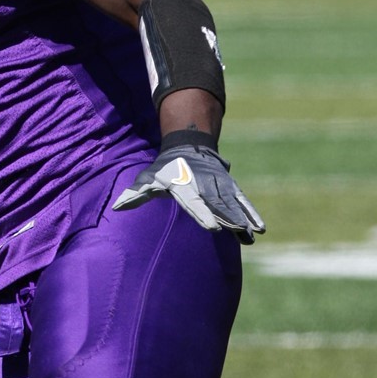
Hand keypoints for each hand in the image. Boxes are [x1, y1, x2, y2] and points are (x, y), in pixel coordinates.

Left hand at [112, 130, 265, 242]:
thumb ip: (137, 194)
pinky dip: (251, 212)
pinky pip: (243, 201)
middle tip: (239, 231)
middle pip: (219, 204)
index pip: (196, 202)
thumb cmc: (165, 168)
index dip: (204, 214)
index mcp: (185, 186)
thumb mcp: (149, 178)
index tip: (213, 227)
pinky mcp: (230, 187)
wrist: (189, 145)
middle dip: (230, 218)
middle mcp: (206, 186)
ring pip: (233, 204)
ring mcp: (220, 186)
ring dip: (244, 218)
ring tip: (253, 233)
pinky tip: (259, 228)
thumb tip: (117, 207)